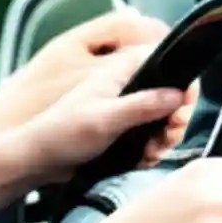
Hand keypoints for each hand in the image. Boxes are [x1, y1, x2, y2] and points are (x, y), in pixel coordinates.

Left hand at [11, 46, 186, 181]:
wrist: (39, 160)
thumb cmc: (64, 134)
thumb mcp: (106, 119)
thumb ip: (143, 106)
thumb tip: (178, 94)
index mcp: (119, 71)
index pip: (163, 62)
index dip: (181, 83)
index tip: (182, 109)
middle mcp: (124, 86)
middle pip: (169, 94)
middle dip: (175, 118)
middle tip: (166, 137)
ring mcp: (124, 108)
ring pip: (162, 118)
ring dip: (164, 137)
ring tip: (151, 152)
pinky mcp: (122, 130)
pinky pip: (149, 136)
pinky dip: (152, 149)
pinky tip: (142, 159)